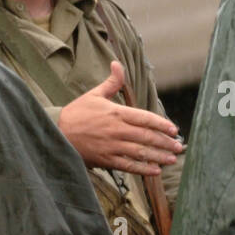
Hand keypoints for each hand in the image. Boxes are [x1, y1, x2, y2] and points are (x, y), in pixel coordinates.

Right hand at [57, 61, 183, 174]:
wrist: (56, 133)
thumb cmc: (77, 113)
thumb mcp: (94, 94)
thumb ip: (112, 82)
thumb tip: (118, 63)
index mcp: (116, 113)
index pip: (145, 118)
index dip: (162, 125)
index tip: (174, 130)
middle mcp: (117, 130)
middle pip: (147, 137)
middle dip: (165, 142)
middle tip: (179, 146)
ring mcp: (112, 146)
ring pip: (140, 152)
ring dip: (158, 156)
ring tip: (171, 159)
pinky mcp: (106, 160)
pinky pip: (128, 166)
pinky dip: (143, 169)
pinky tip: (155, 171)